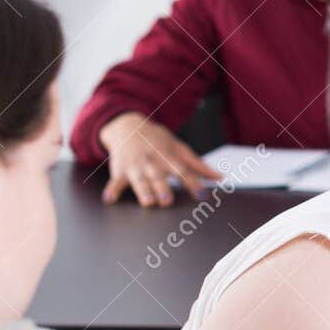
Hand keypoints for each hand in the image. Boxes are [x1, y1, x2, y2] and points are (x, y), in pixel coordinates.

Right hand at [99, 112, 220, 205]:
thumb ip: (198, 165)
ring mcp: (135, 166)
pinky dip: (112, 189)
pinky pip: (115, 181)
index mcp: (169, 157)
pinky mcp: (119, 170)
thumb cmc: (158, 141)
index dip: (193, 183)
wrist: (128, 126)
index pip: (183, 171)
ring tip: (148, 202)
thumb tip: (220, 178)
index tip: (202, 195)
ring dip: (143, 191)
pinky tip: (109, 199)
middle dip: (163, 188)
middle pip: (159, 176)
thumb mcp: (179, 148)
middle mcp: (152, 162)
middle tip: (167, 201)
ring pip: (140, 180)